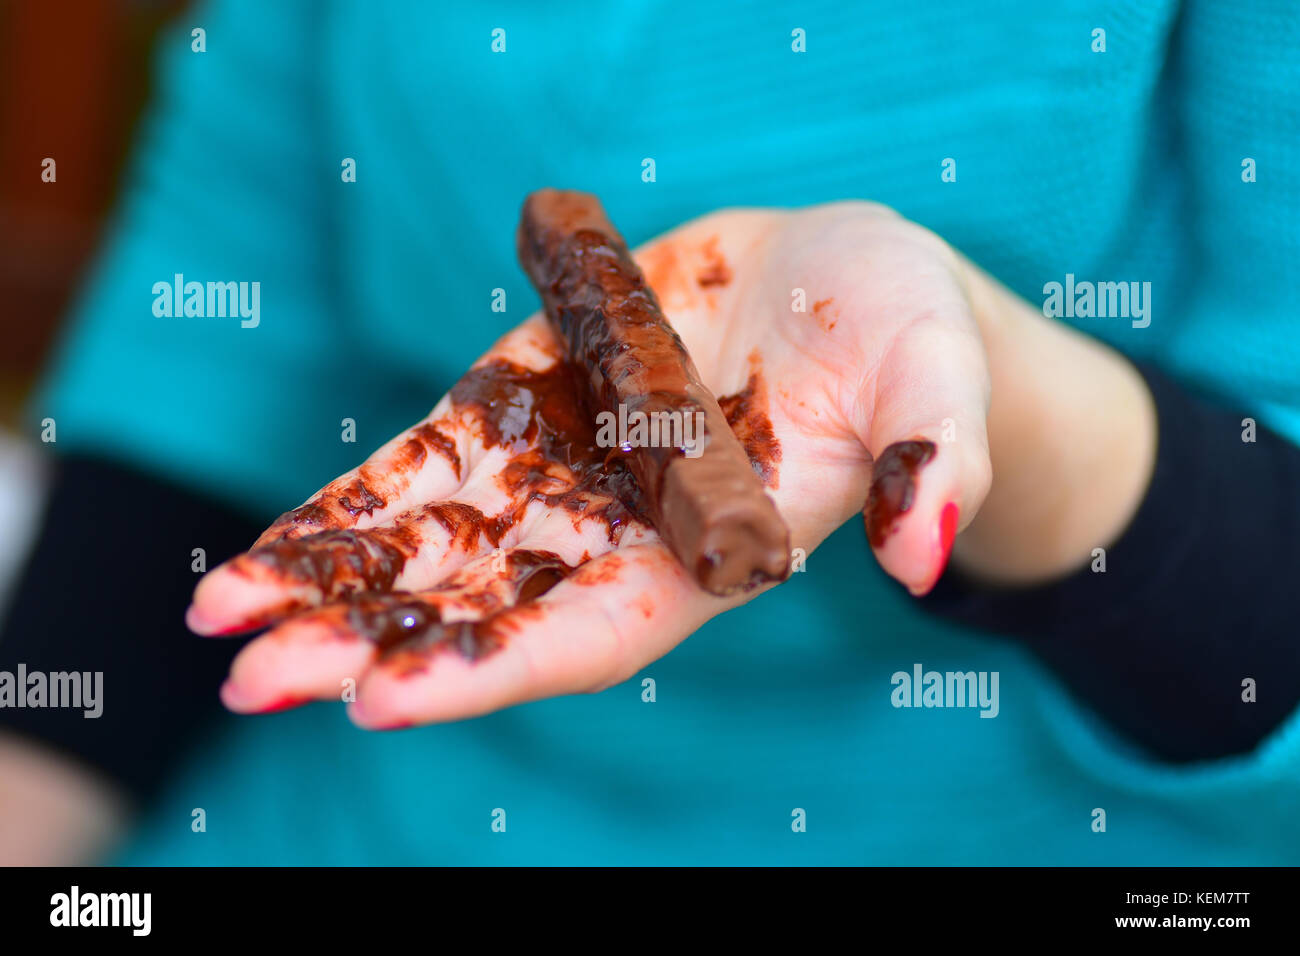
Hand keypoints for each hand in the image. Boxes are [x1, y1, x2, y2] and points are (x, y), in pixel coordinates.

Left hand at [188, 202, 994, 726]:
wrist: (845, 284)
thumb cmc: (905, 338)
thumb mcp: (938, 381)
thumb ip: (935, 460)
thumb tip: (923, 549)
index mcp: (706, 549)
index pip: (588, 630)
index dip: (494, 665)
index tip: (385, 700)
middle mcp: (619, 529)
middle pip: (483, 603)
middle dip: (370, 641)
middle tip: (252, 679)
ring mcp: (562, 466)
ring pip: (431, 541)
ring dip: (330, 577)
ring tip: (219, 614)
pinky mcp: (526, 397)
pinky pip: (424, 460)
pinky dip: (348, 500)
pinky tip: (270, 542)